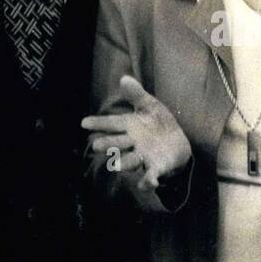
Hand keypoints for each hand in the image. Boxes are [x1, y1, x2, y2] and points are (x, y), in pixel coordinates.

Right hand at [81, 75, 191, 191]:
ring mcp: (144, 156)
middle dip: (108, 144)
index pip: (113, 123)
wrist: (177, 143)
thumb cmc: (158, 123)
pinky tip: (147, 183)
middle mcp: (133, 143)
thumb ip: (137, 95)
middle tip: (96, 146)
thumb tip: (124, 78)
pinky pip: (151, 174)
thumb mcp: (150, 106)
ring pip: (131, 160)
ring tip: (116, 166)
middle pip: (118, 143)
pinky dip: (148, 180)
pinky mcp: (157, 167)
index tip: (83, 123)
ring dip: (124, 163)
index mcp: (130, 126)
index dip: (99, 124)